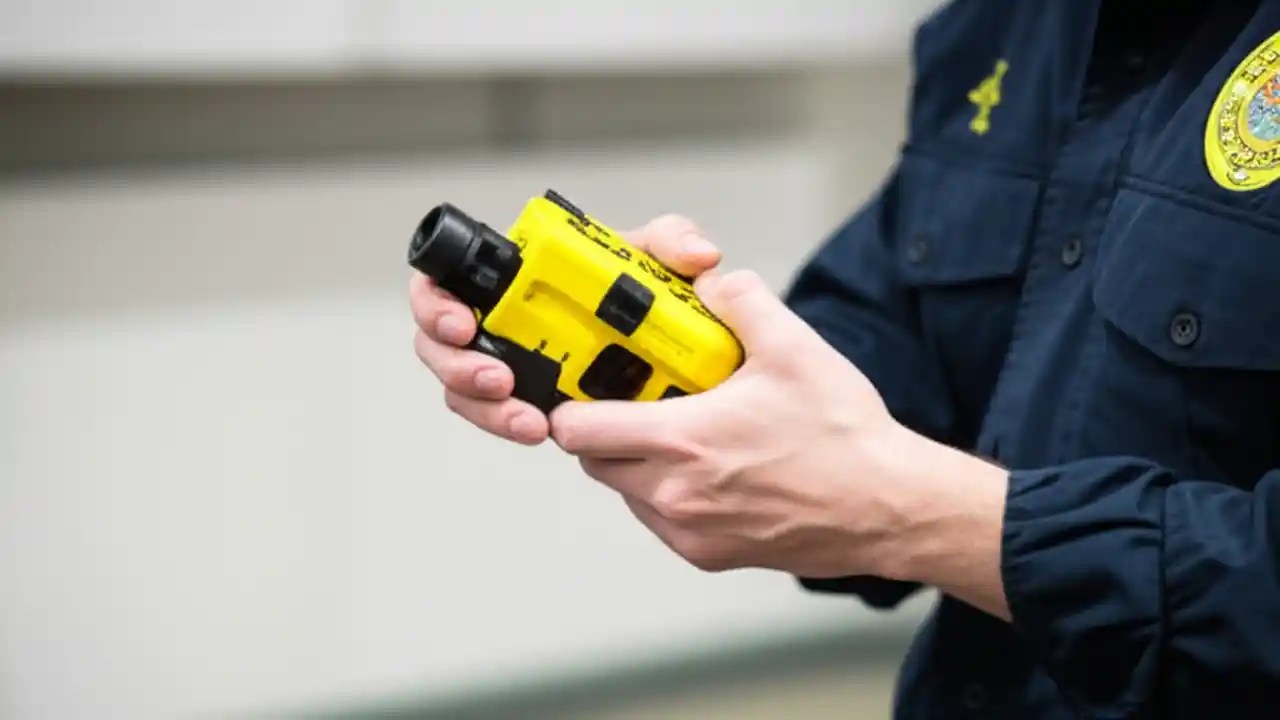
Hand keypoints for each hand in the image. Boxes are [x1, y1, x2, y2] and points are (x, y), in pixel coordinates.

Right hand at [409, 214, 721, 444]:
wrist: (679, 349)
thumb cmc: (654, 289)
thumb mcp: (662, 255)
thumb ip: (675, 240)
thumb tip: (697, 257)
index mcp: (519, 272)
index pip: (449, 278)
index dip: (437, 301)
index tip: (464, 324)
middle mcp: (505, 317)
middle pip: (440, 341)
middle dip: (456, 365)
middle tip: (497, 378)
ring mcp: (514, 361)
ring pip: (464, 388)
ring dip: (487, 408)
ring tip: (528, 418)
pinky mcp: (531, 398)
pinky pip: (501, 415)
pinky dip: (511, 424)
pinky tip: (542, 429)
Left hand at [551, 269, 1007, 595]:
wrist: (891, 508)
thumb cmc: (847, 439)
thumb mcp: (795, 348)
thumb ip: (742, 300)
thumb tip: (712, 281)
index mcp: (684, 441)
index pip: (578, 430)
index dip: (572, 404)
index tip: (586, 385)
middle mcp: (676, 495)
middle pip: (595, 462)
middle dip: (605, 429)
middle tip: (639, 402)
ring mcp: (691, 531)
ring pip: (627, 493)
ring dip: (637, 463)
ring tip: (684, 433)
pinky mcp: (709, 555)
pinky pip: (660, 520)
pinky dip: (667, 494)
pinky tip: (710, 468)